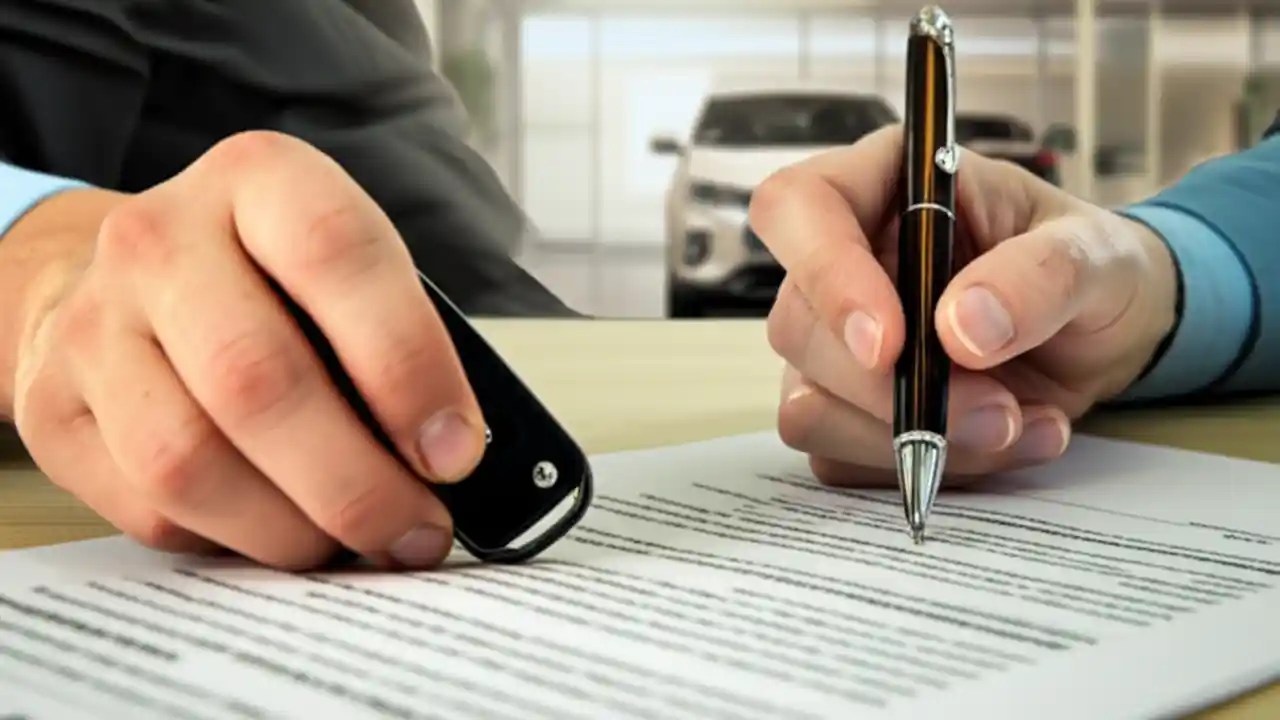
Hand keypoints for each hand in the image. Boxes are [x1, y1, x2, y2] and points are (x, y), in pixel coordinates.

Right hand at [3, 132, 485, 569]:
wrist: (130, 282)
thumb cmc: (274, 283)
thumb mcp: (346, 270)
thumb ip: (400, 342)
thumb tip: (451, 457)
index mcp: (260, 180)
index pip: (337, 255)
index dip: (407, 365)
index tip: (454, 453)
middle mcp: (161, 240)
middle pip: (257, 378)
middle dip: (357, 482)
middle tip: (416, 531)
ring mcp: (93, 325)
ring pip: (189, 460)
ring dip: (294, 529)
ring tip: (356, 544)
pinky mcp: (54, 412)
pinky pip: (150, 509)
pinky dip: (234, 542)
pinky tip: (282, 531)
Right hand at [749, 125, 1177, 485]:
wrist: (1105, 334)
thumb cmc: (1087, 266)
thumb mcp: (1094, 253)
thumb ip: (1039, 276)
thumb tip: (961, 327)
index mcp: (885, 186)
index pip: (797, 207)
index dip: (825, 274)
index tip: (891, 345)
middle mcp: (844, 262)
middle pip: (798, 328)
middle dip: (895, 390)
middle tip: (999, 408)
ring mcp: (836, 343)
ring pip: (810, 406)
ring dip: (911, 437)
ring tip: (1018, 423)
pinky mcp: (848, 411)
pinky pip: (843, 459)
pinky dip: (927, 467)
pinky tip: (1004, 440)